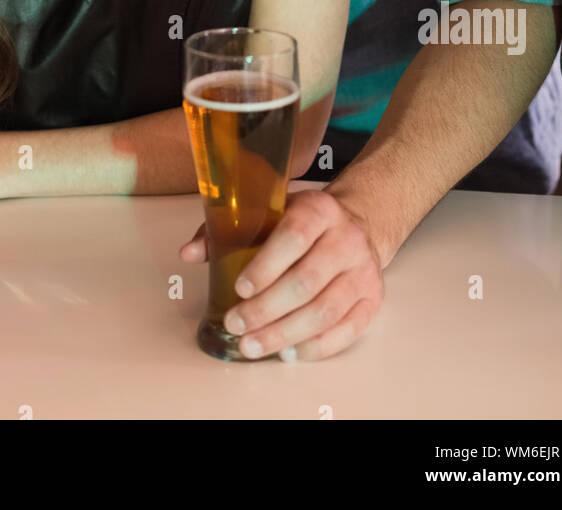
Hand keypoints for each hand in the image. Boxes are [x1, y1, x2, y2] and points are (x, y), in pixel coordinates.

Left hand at [179, 188, 383, 359]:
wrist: (359, 224)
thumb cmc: (305, 222)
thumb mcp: (270, 211)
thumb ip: (227, 230)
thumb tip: (189, 254)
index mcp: (320, 210)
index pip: (294, 237)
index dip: (266, 266)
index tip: (240, 288)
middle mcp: (346, 239)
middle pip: (307, 282)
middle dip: (266, 309)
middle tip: (237, 324)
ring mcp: (364, 271)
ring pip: (325, 311)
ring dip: (285, 334)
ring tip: (253, 345)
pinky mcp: (372, 299)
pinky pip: (346, 330)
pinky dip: (315, 347)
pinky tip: (287, 351)